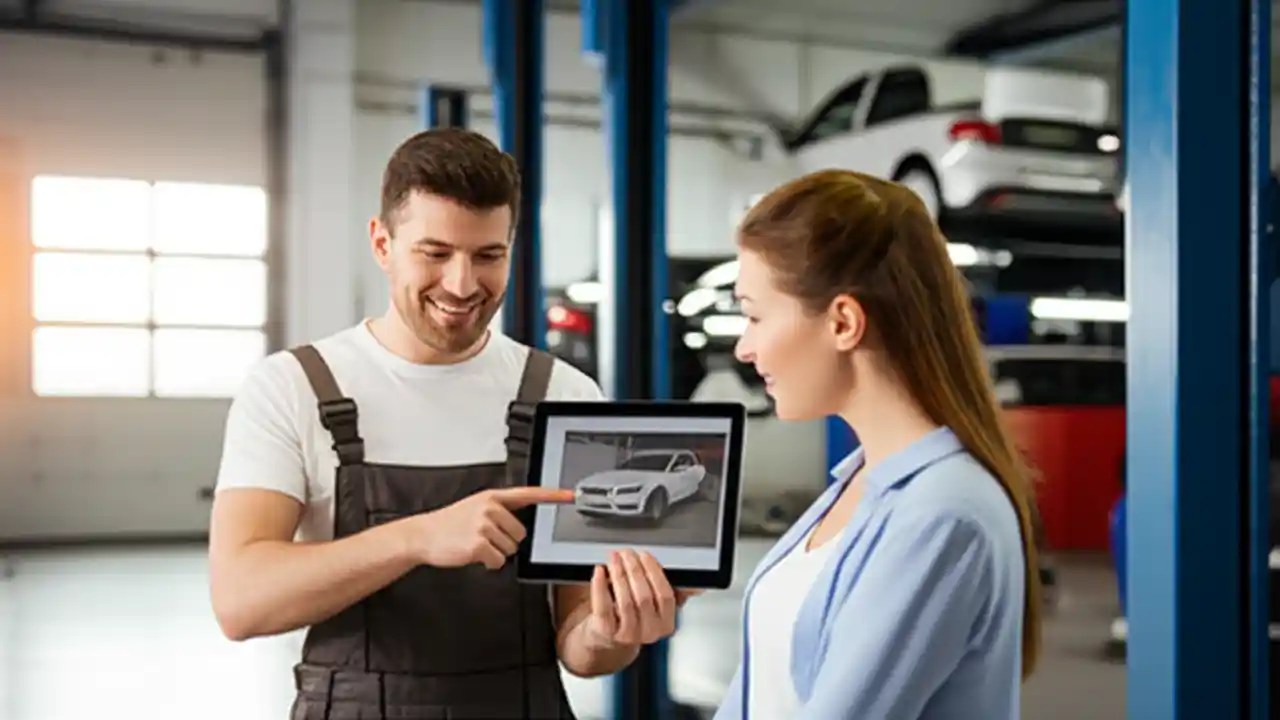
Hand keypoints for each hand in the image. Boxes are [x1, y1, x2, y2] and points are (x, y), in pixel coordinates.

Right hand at [409, 487, 573, 569]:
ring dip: (495, 552)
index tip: (571, 495)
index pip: (529, 493)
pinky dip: (487, 563)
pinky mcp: (479, 543)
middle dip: (505, 541)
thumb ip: (499, 509)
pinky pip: (498, 561)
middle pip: (521, 534)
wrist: (424, 535)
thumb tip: (520, 522)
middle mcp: (490, 507)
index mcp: (493, 497)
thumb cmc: (451, 524)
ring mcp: (484, 524)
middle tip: (484, 538)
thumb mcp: (476, 507)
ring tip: (475, 544)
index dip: (553, 495)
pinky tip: (472, 554)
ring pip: (511, 549)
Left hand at [581, 550, 699, 647]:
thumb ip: (675, 593)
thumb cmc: (634, 618)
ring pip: (625, 600)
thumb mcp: (657, 608)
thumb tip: (696, 585)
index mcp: (665, 624)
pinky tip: (600, 571)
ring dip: (619, 574)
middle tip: (626, 553)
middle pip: (644, 596)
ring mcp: (626, 634)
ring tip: (614, 558)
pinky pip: (603, 606)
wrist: (608, 640)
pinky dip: (600, 586)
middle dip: (634, 569)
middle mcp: (648, 632)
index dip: (655, 572)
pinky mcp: (605, 632)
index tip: (645, 556)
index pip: (665, 595)